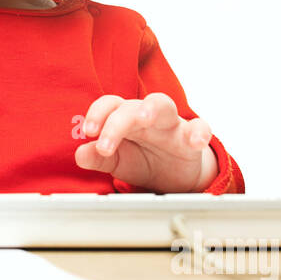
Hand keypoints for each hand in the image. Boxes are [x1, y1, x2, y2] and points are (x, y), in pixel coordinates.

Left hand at [75, 93, 216, 192]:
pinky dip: (199, 133)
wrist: (175, 175)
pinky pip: (201, 127)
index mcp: (125, 119)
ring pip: (163, 104)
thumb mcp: (117, 161)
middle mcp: (146, 116)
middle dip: (117, 121)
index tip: (88, 131)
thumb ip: (98, 157)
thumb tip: (79, 155)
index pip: (110, 105)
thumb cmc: (143, 159)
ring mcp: (171, 124)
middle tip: (104, 144)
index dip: (97, 113)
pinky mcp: (192, 137)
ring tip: (144, 119)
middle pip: (132, 106)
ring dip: (152, 108)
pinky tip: (194, 142)